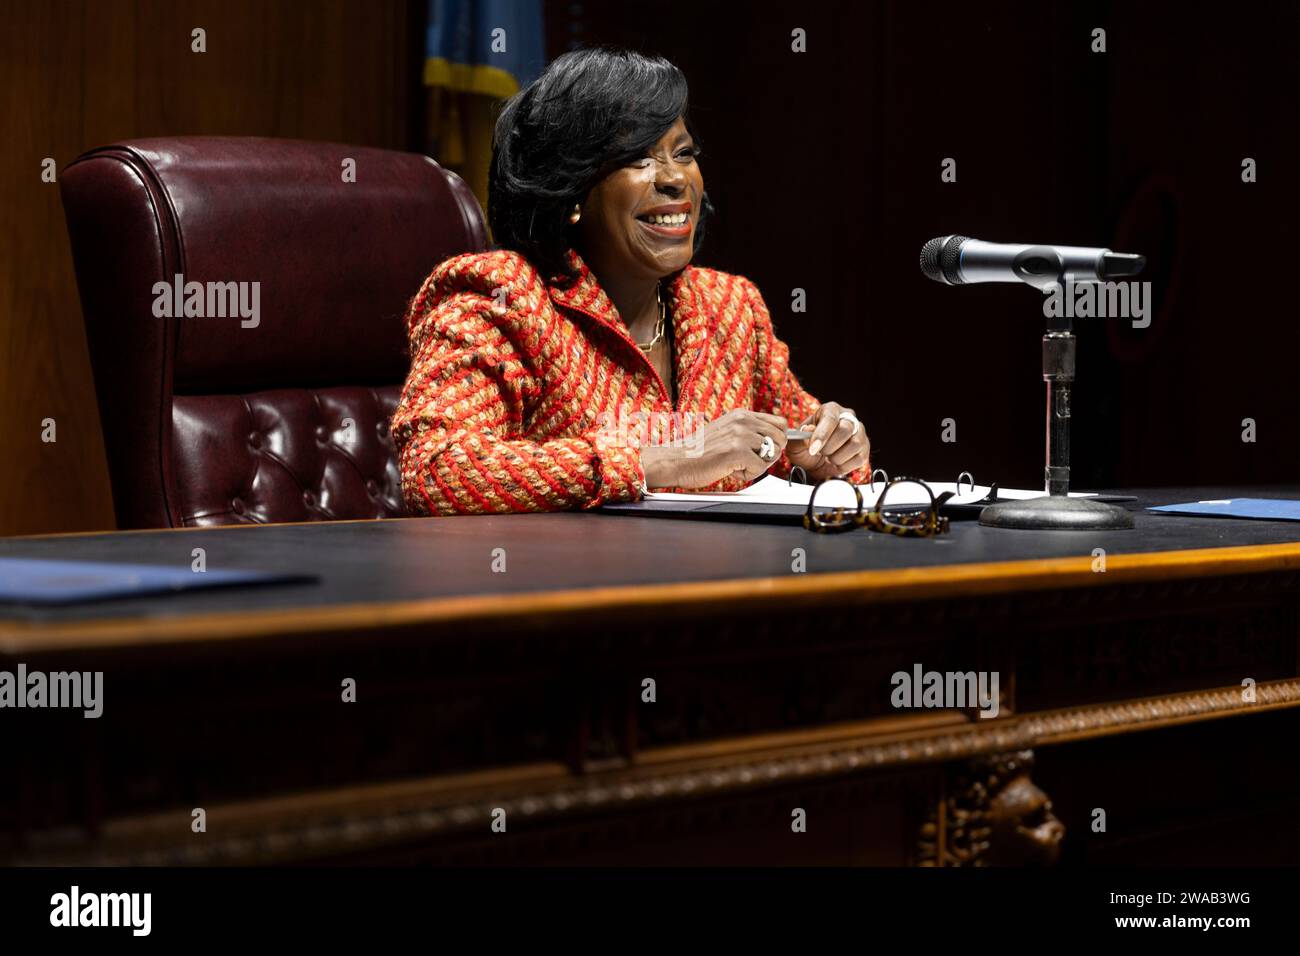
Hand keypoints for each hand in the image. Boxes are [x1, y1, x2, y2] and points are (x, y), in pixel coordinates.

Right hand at [641, 409, 789, 489]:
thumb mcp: (726, 431)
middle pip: (780, 439)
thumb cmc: (698, 452)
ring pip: (771, 455)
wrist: (676, 460)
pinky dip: (747, 475)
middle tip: (748, 460)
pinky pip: (760, 468)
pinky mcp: (736, 452)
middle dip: (769, 454)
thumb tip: (773, 439)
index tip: (765, 449)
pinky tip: (730, 470)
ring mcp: (740, 435)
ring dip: (756, 465)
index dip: (777, 439)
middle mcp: (742, 421)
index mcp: (741, 415)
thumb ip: (748, 431)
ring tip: (735, 464)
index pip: (779, 422)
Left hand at [787, 402, 869, 480]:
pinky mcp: (864, 449)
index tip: (813, 449)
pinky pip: (860, 458)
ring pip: (855, 444)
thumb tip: (810, 432)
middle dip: (829, 447)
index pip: (830, 418)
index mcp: (830, 410)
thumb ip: (800, 438)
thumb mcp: (795, 444)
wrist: (815, 462)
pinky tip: (836, 463)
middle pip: (845, 429)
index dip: (822, 434)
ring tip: (828, 458)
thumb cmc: (806, 448)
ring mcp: (859, 433)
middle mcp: (848, 418)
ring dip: (837, 457)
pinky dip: (845, 465)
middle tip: (820, 452)